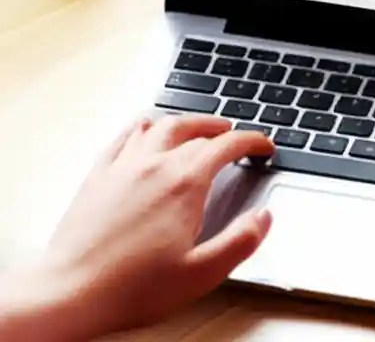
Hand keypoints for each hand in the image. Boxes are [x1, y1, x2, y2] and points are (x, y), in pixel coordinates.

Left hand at [0, 115, 274, 340]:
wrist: (69, 293)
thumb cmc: (131, 287)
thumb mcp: (202, 273)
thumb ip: (241, 241)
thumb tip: (264, 217)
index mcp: (184, 185)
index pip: (227, 146)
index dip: (251, 141)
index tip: (263, 146)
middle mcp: (153, 167)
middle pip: (194, 130)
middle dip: (221, 130)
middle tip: (234, 135)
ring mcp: (122, 168)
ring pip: (159, 126)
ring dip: (185, 121)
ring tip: (197, 126)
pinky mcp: (97, 177)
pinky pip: (122, 138)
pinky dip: (141, 127)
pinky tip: (144, 129)